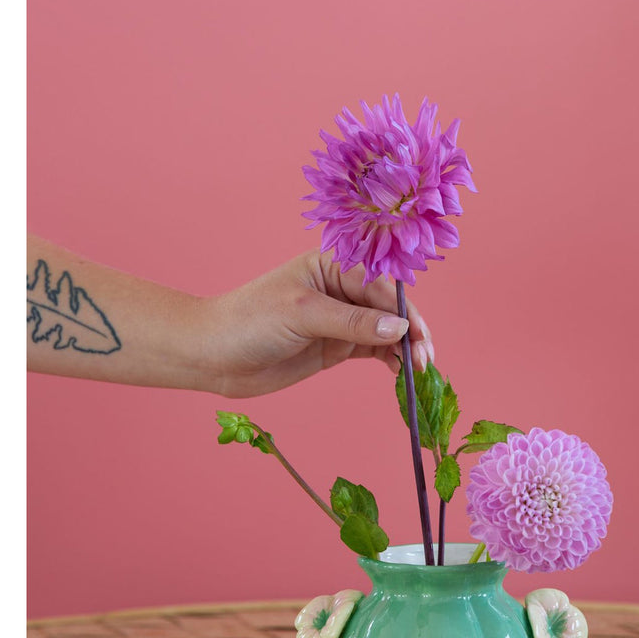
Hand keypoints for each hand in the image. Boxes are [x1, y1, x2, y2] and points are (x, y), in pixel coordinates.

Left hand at [201, 249, 433, 397]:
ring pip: (385, 331)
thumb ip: (352, 323)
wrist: (213, 356)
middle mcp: (340, 289)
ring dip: (405, 349)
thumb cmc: (249, 322)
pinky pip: (373, 350)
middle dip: (410, 332)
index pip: (380, 284)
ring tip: (418, 371)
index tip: (418, 336)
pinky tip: (401, 372)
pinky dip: (390, 360)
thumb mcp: (303, 316)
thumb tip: (398, 329)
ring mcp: (340, 320)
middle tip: (425, 360)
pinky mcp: (335, 347)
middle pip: (389, 308)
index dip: (403, 310)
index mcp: (332, 265)